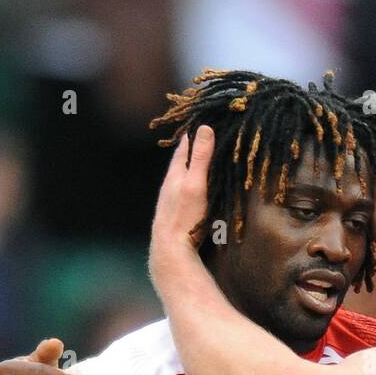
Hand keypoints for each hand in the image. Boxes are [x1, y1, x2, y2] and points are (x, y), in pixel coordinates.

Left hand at [149, 125, 214, 297]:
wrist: (170, 251)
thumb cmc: (184, 217)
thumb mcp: (195, 184)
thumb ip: (200, 158)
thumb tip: (205, 128)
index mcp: (174, 175)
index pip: (183, 147)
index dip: (193, 134)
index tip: (202, 122)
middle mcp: (170, 186)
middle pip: (181, 163)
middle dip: (192, 152)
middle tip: (202, 140)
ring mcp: (171, 203)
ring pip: (182, 180)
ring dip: (192, 171)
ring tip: (202, 165)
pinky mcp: (176, 218)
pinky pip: (185, 196)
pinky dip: (193, 189)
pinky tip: (197, 195)